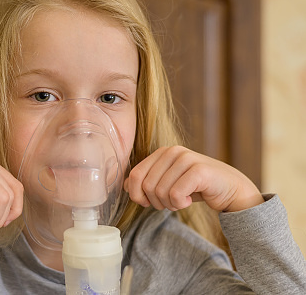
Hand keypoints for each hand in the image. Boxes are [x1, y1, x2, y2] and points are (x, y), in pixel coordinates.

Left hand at [124, 146, 263, 211]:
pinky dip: (180, 204)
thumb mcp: (168, 182)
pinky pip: (175, 195)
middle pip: (146, 186)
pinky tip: (189, 201)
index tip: (149, 202)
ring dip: (169, 205)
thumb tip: (124, 186)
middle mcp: (172, 151)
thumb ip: (146, 182)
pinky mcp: (199, 171)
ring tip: (181, 201)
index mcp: (162, 153)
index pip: (134, 176)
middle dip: (156, 202)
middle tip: (170, 203)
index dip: (138, 195)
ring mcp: (186, 159)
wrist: (231, 189)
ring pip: (160, 192)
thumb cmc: (197, 187)